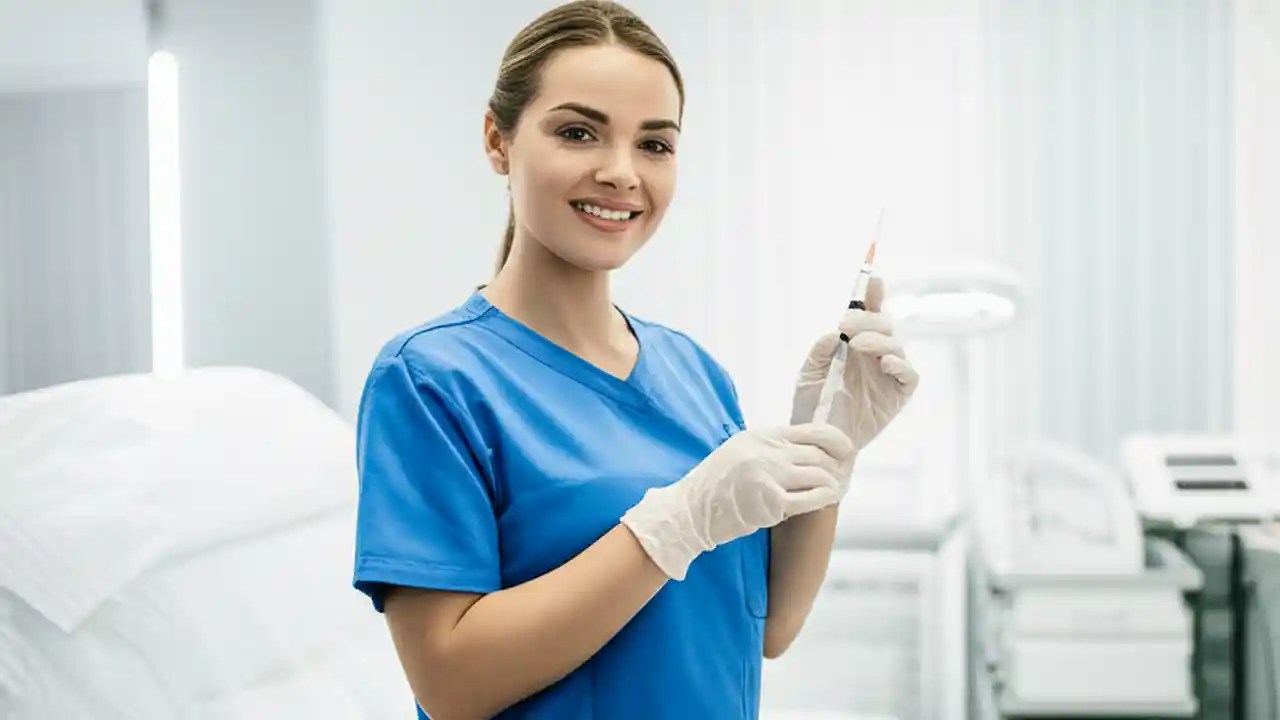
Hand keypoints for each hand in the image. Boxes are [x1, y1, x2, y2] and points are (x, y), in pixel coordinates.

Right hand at [620, 423, 853, 580]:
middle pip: (820, 455)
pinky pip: (812, 498)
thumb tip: (811, 450)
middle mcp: (767, 451)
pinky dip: (823, 499)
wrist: (691, 510)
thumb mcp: (741, 450)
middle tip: (839, 477)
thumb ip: (772, 447)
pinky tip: (823, 501)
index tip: (846, 451)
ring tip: (831, 491)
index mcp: (761, 435)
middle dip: (836, 468)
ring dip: (831, 485)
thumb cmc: (717, 484)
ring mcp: (770, 475)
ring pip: (821, 475)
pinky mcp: (772, 502)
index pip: (812, 431)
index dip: (837, 441)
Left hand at [790, 278, 919, 489]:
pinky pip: (908, 375)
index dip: (872, 295)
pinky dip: (900, 365)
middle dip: (867, 320)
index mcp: (854, 345)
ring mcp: (888, 374)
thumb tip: (835, 333)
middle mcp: (874, 355)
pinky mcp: (897, 394)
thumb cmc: (812, 406)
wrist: (818, 440)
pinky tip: (884, 363)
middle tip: (847, 326)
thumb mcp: (809, 374)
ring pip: (896, 346)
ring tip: (858, 345)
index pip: (867, 315)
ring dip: (879, 340)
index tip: (873, 278)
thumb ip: (821, 351)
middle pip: (883, 326)